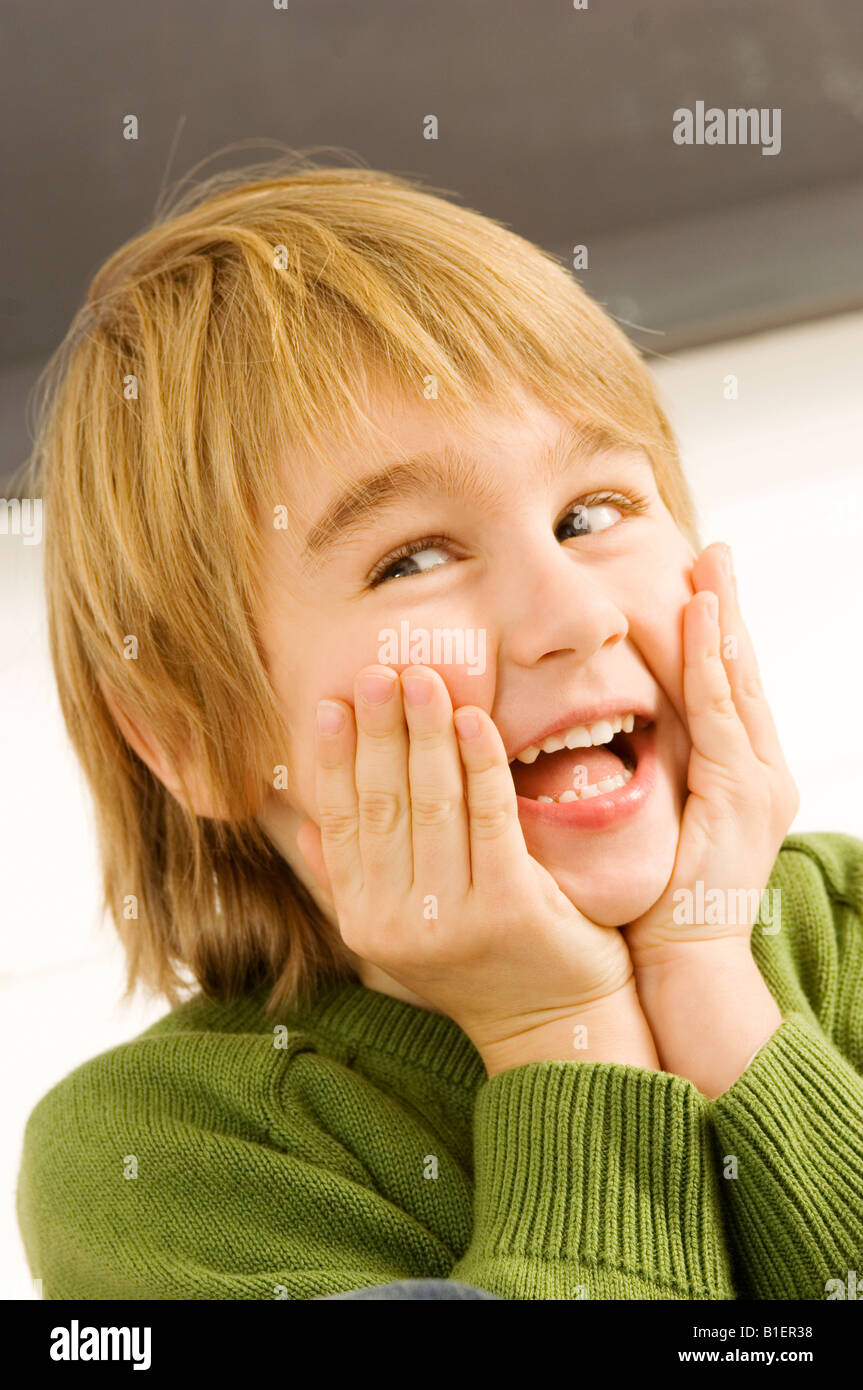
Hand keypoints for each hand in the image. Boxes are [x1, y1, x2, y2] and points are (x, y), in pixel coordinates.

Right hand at [296, 663, 641, 1066]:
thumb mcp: (401, 930)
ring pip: (432, 803)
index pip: (340, 823)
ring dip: (426, 733)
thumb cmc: (479, 967)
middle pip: (383, 804)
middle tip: (378, 672)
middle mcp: (396, 923)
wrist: (552, 1027)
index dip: (335, 759)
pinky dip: (480, 763)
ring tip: (422, 679)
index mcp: (364, 920)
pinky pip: (488, 817)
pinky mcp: (508, 906)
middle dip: (379, 731)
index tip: (331, 703)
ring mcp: (451, 917)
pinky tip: (474, 719)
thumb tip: (301, 825)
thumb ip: (350, 882)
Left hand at [624, 541, 798, 970]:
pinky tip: (703, 620)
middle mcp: (761, 773)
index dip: (715, 638)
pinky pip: (723, 713)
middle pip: (741, 676)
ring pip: (738, 684)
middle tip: (716, 554)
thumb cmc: (660, 904)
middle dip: (728, 612)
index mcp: (741, 780)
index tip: (698, 586)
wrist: (686, 963)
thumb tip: (604, 738)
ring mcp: (760, 782)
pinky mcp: (743, 793)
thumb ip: (648, 779)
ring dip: (724, 621)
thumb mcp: (656, 826)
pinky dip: (712, 663)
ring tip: (713, 567)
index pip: (726, 693)